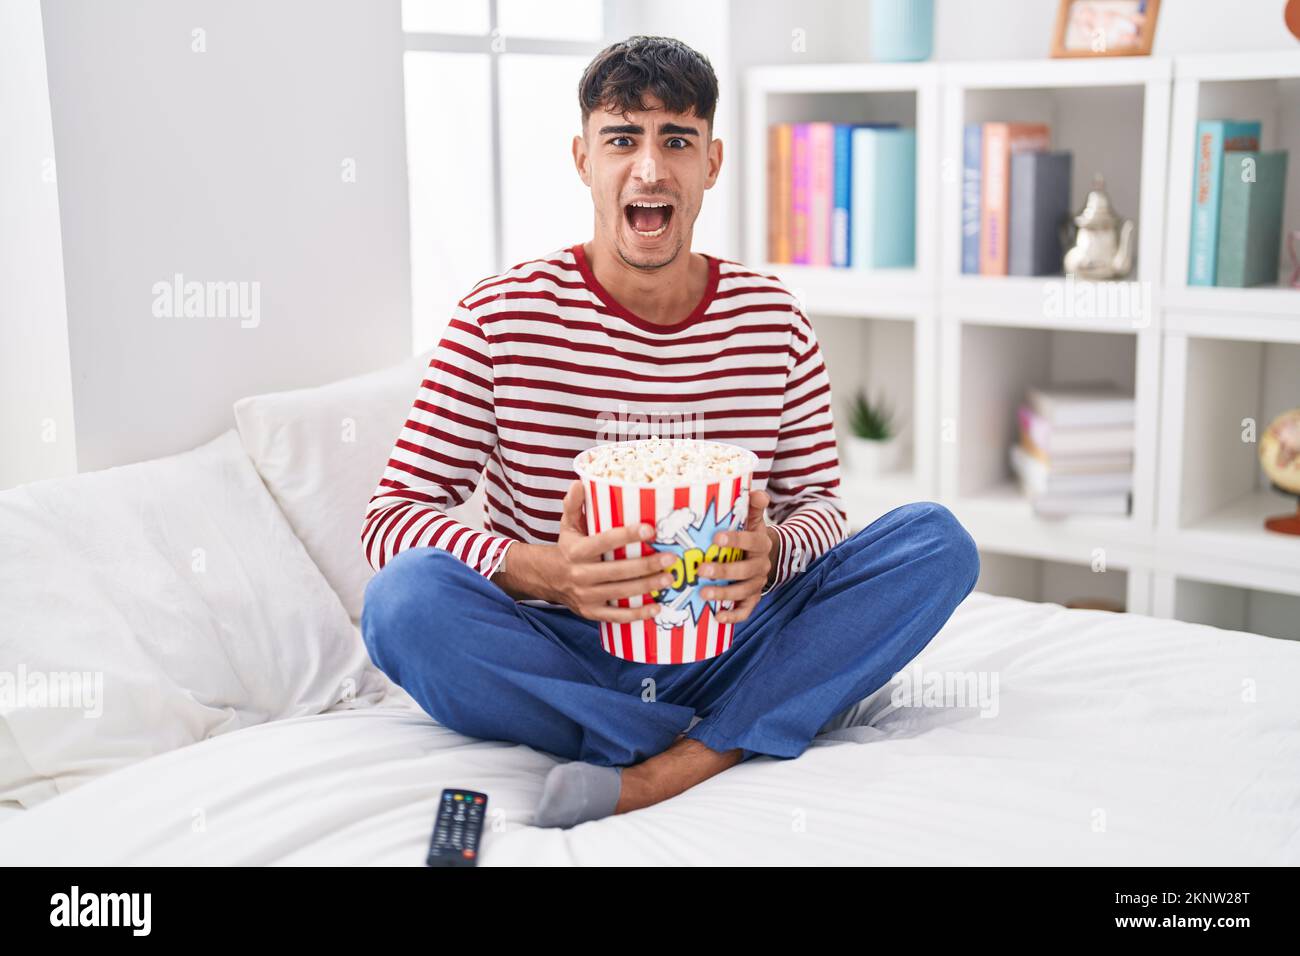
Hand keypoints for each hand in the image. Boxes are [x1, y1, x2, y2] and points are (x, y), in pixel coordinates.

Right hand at [498, 480, 673, 622]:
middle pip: (618, 570)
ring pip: (620, 593)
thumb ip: (574, 504)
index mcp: (576, 550)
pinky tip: (657, 609)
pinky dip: (637, 615)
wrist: (548, 579)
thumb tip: (580, 482)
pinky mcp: (591, 612)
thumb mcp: (567, 525)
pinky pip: (616, 616)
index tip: (651, 529)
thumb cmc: (567, 547)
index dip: (628, 535)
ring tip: (670, 579)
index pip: (605, 541)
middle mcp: (580, 574)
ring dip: (647, 587)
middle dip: (646, 565)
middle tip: (671, 558)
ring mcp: (585, 596)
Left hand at [697, 489, 777, 624]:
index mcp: (761, 543)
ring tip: (702, 593)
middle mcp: (761, 565)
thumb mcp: (752, 519)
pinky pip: (745, 611)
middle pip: (745, 570)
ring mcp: (757, 584)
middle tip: (701, 569)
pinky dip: (733, 616)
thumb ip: (753, 506)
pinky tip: (716, 617)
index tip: (716, 538)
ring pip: (743, 592)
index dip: (735, 540)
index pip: (751, 541)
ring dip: (723, 594)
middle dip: (723, 571)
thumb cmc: (748, 534)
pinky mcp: (752, 599)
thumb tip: (759, 492)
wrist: (762, 555)